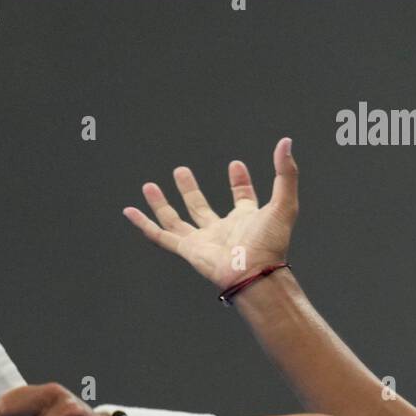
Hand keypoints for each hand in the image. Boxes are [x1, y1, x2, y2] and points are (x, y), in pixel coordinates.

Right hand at [122, 136, 298, 289]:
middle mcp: (222, 230)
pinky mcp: (188, 250)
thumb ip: (285, 172)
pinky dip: (144, 224)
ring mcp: (203, 240)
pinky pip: (161, 236)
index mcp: (246, 219)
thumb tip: (286, 142)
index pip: (242, 197)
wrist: (255, 273)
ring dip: (162, 203)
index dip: (239, 182)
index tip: (236, 165)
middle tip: (181, 170)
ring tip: (149, 185)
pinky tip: (130, 211)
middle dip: (190, 189)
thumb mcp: (283, 202)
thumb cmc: (272, 242)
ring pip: (176, 220)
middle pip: (200, 207)